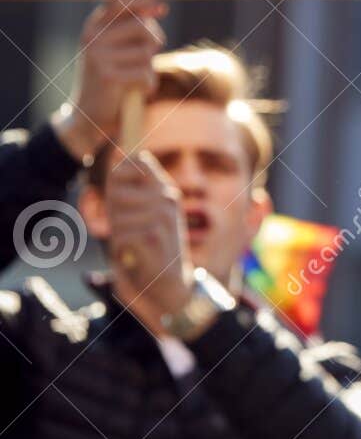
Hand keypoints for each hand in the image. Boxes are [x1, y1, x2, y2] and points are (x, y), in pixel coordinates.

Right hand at [54, 0, 166, 161]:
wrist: (90, 113)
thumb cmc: (114, 74)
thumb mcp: (120, 46)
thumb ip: (136, 25)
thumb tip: (160, 7)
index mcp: (94, 25)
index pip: (118, 0)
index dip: (143, 1)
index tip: (162, 9)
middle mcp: (91, 36)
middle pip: (143, 26)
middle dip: (154, 41)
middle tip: (146, 56)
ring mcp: (96, 56)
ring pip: (147, 52)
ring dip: (149, 67)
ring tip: (133, 75)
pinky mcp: (106, 76)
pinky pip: (145, 74)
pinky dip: (148, 85)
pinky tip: (134, 90)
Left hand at [105, 151, 191, 322]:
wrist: (169, 281)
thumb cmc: (150, 246)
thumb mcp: (142, 213)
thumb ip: (132, 189)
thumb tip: (132, 156)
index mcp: (165, 190)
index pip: (135, 161)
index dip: (119, 172)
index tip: (119, 193)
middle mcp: (168, 198)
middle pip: (116, 192)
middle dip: (113, 214)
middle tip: (129, 230)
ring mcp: (163, 216)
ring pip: (116, 216)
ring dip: (118, 234)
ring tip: (134, 244)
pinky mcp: (154, 235)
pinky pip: (120, 235)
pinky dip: (121, 249)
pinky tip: (136, 254)